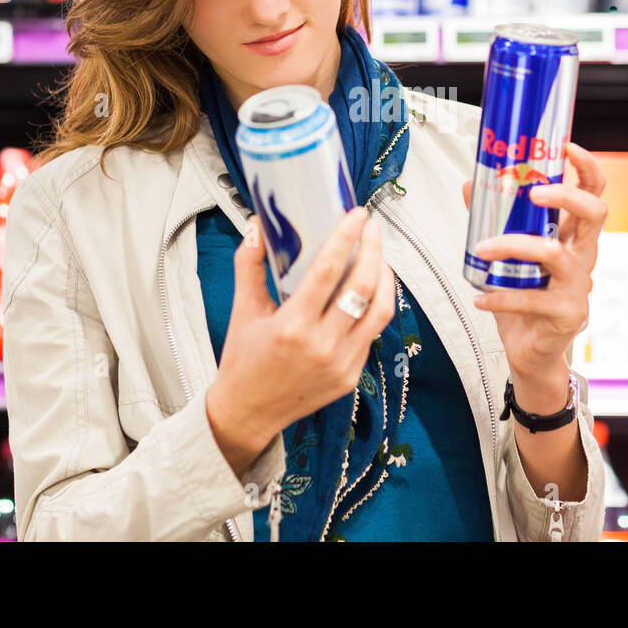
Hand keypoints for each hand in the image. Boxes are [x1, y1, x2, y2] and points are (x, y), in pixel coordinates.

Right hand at [206, 206, 395, 473]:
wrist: (249, 412)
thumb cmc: (244, 359)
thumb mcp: (243, 310)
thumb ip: (249, 265)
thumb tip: (255, 225)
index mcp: (292, 326)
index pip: (328, 271)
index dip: (346, 238)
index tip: (358, 214)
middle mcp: (322, 346)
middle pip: (362, 287)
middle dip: (373, 251)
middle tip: (372, 228)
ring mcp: (342, 363)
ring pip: (380, 311)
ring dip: (385, 278)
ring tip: (379, 255)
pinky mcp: (352, 376)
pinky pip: (373, 334)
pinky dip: (377, 306)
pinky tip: (371, 288)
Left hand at [462, 142, 606, 405]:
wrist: (531, 352)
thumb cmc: (525, 297)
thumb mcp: (509, 255)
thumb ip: (492, 220)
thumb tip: (468, 184)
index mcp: (573, 235)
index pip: (595, 193)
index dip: (587, 167)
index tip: (567, 146)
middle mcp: (584, 256)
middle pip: (595, 213)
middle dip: (566, 196)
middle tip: (532, 192)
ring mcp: (580, 286)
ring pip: (555, 254)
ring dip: (514, 246)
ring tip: (481, 248)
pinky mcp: (568, 314)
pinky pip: (534, 299)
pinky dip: (501, 298)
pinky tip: (479, 299)